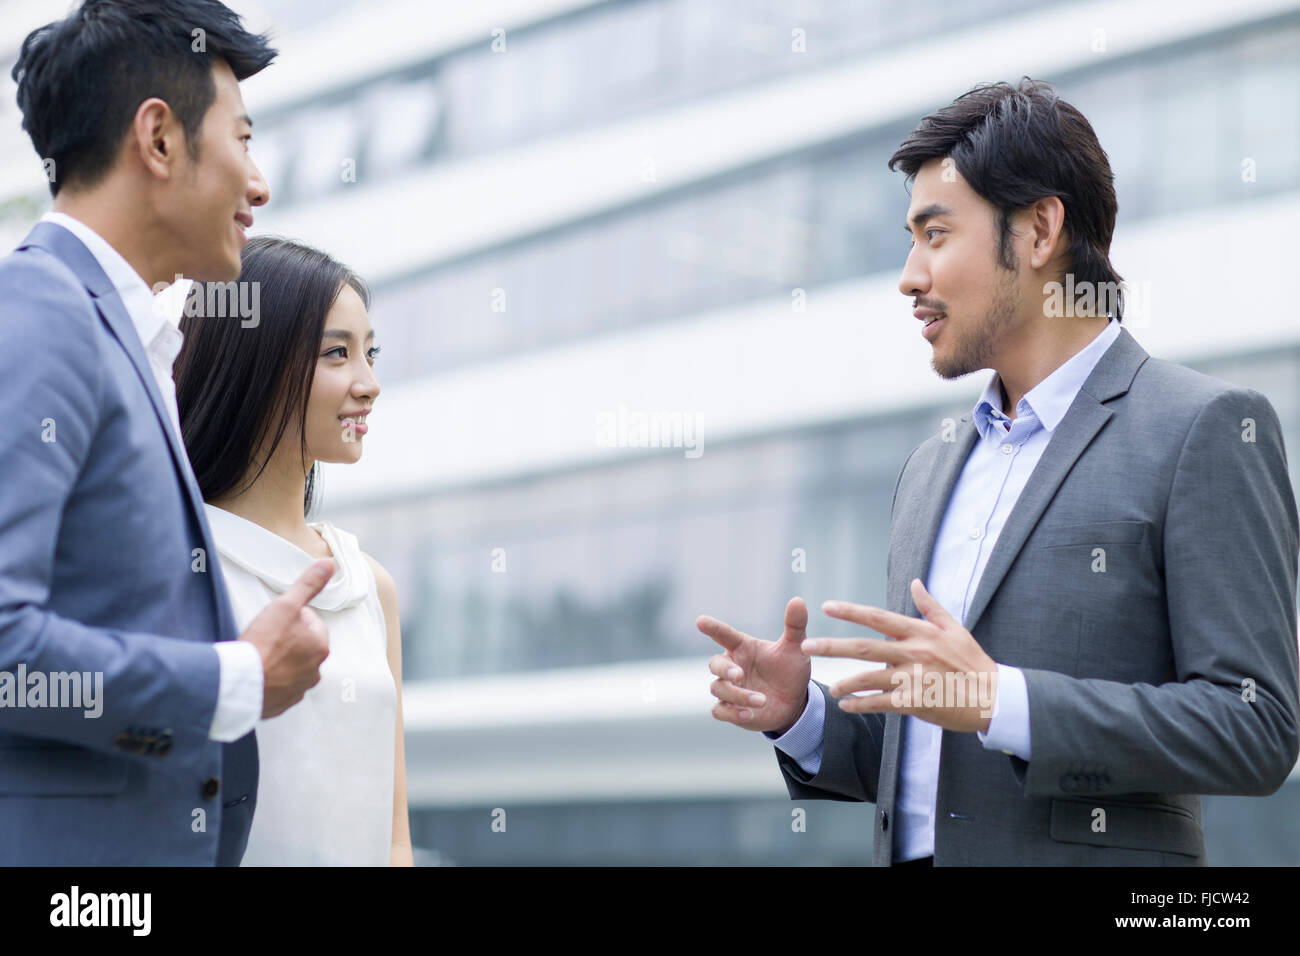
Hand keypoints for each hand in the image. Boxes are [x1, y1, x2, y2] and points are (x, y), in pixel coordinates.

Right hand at [239, 559, 333, 718]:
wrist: (240, 683)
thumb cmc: (264, 643)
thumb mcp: (286, 605)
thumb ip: (308, 584)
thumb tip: (329, 564)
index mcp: (320, 645)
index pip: (309, 623)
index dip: (289, 619)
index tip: (273, 623)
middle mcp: (315, 670)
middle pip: (301, 646)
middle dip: (286, 641)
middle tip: (264, 640)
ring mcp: (299, 689)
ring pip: (291, 668)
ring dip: (279, 662)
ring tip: (259, 657)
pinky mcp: (282, 704)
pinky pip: (280, 688)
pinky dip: (271, 681)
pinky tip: (257, 674)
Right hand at [697, 598, 811, 734]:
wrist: (793, 703)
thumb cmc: (790, 671)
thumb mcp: (795, 648)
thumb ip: (795, 625)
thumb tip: (798, 600)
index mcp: (743, 647)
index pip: (724, 635)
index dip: (712, 628)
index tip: (700, 621)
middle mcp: (732, 666)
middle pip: (715, 665)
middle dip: (724, 669)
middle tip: (739, 674)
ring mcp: (729, 689)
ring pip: (718, 689)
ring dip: (738, 695)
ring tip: (762, 700)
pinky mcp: (730, 709)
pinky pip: (719, 711)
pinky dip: (731, 713)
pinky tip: (748, 715)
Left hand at [801, 579, 998, 732]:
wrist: (994, 697)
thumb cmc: (974, 662)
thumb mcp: (955, 629)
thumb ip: (930, 607)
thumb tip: (915, 582)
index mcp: (920, 633)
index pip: (879, 618)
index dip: (851, 611)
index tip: (827, 607)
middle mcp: (913, 653)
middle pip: (864, 647)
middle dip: (832, 647)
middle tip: (806, 647)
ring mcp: (913, 678)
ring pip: (869, 678)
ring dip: (845, 683)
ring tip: (830, 687)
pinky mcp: (915, 702)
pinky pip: (881, 703)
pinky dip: (861, 705)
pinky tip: (847, 706)